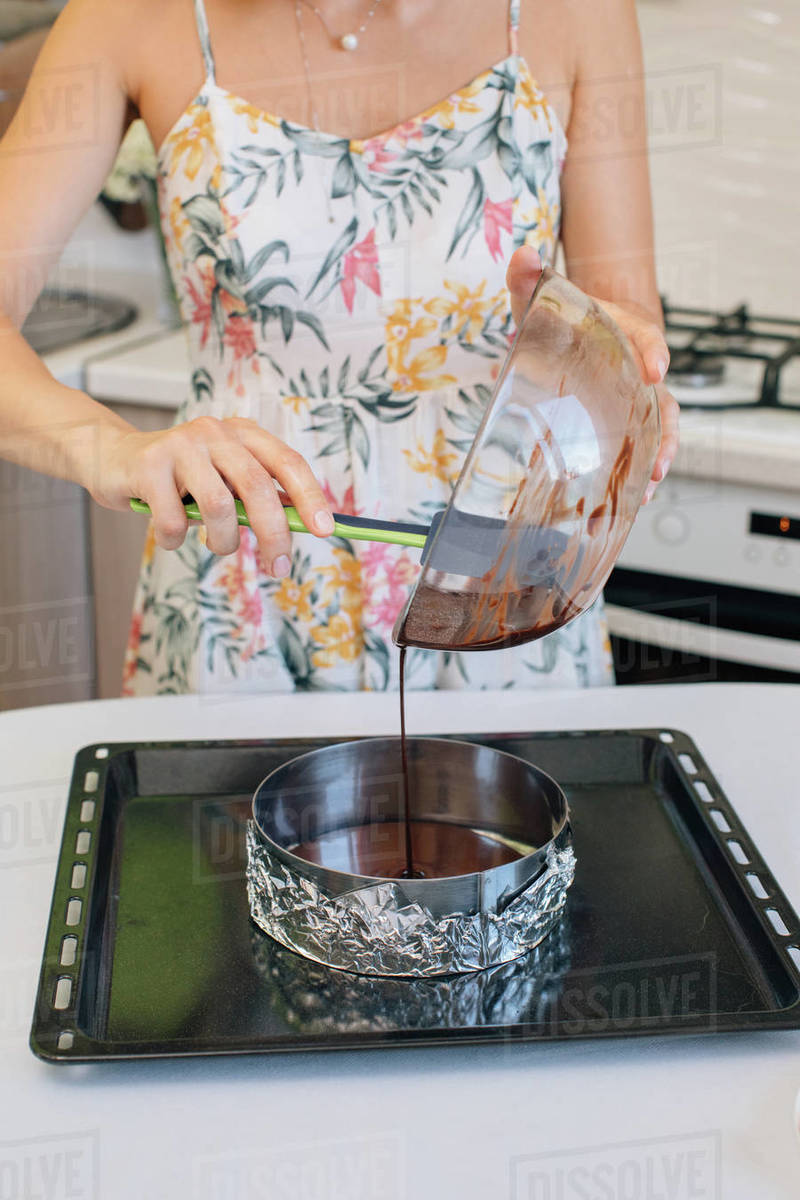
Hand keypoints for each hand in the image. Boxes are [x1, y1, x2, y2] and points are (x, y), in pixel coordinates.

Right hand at [94, 416, 333, 576]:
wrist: (114, 460)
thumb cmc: (181, 481)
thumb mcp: (224, 482)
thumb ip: (257, 498)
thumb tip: (301, 527)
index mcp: (243, 434)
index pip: (287, 462)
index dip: (309, 496)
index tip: (326, 530)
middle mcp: (215, 433)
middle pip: (256, 488)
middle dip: (274, 534)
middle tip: (279, 567)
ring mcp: (181, 445)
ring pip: (218, 508)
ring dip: (222, 541)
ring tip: (215, 545)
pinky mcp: (149, 465)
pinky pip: (174, 521)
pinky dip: (177, 539)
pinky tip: (170, 534)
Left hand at [506, 246, 678, 502]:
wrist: (584, 330)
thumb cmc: (570, 317)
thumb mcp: (547, 297)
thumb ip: (531, 279)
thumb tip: (521, 256)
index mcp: (626, 334)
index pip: (647, 338)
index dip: (653, 351)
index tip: (656, 368)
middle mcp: (639, 372)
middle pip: (662, 401)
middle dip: (664, 432)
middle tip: (658, 461)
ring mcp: (636, 402)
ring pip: (657, 431)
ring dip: (656, 461)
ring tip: (647, 488)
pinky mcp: (625, 425)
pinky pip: (638, 450)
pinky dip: (636, 476)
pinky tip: (630, 502)